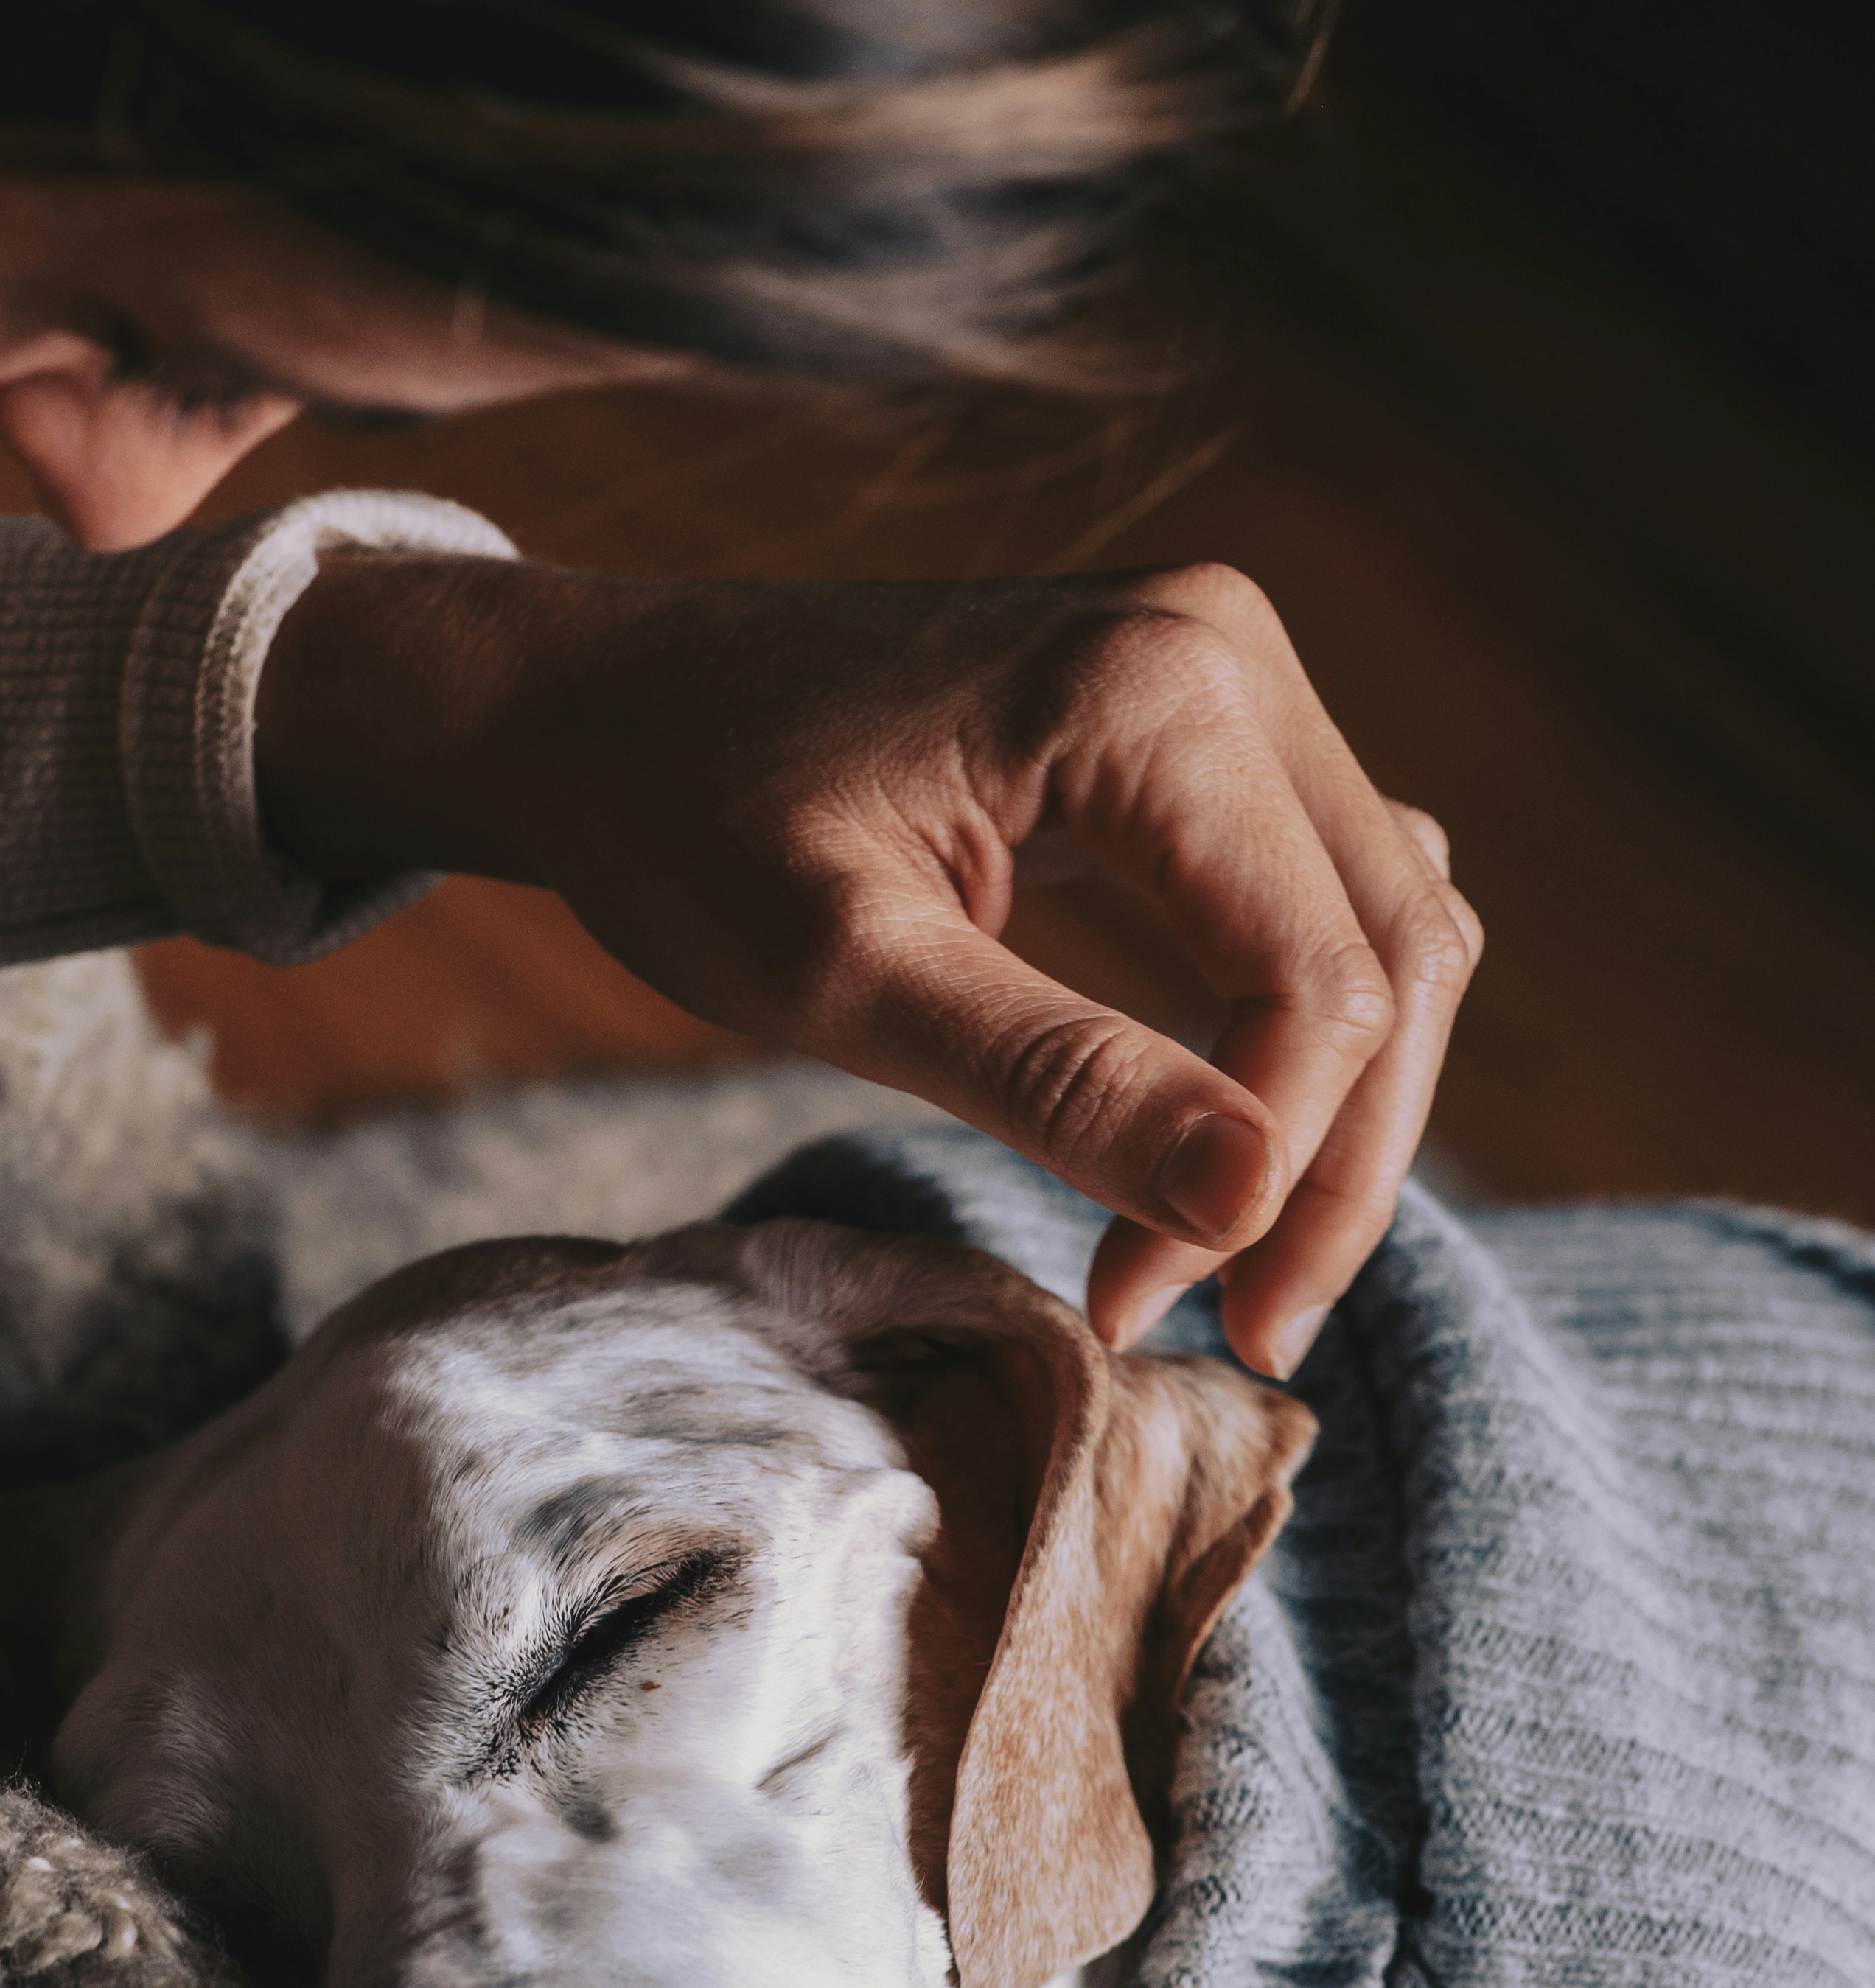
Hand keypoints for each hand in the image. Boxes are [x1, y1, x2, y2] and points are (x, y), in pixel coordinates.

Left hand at [256, 554, 1479, 1376]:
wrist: (592, 707)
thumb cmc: (682, 822)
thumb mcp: (842, 974)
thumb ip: (1053, 1077)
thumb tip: (1249, 1195)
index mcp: (1155, 690)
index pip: (1316, 981)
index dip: (1266, 1178)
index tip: (1135, 1305)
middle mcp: (1228, 652)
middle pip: (1395, 956)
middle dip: (1335, 1170)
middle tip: (1244, 1335)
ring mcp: (1227, 676)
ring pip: (1388, 932)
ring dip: (1337, 1113)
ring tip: (1225, 1265)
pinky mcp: (1202, 726)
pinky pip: (1322, 896)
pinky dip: (1298, 1036)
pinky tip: (1214, 1149)